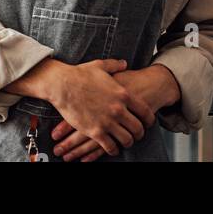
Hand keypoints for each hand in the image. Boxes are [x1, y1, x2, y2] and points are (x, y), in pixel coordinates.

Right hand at [52, 65, 178, 161]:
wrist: (62, 85)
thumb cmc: (80, 74)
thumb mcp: (101, 66)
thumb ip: (115, 65)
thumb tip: (124, 63)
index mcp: (123, 94)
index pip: (145, 111)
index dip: (149, 119)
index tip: (149, 123)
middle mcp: (118, 110)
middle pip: (137, 128)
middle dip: (139, 133)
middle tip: (138, 135)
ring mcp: (107, 122)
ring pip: (126, 139)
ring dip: (127, 142)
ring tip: (126, 143)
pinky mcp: (95, 131)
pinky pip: (110, 146)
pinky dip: (113, 150)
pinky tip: (113, 149)